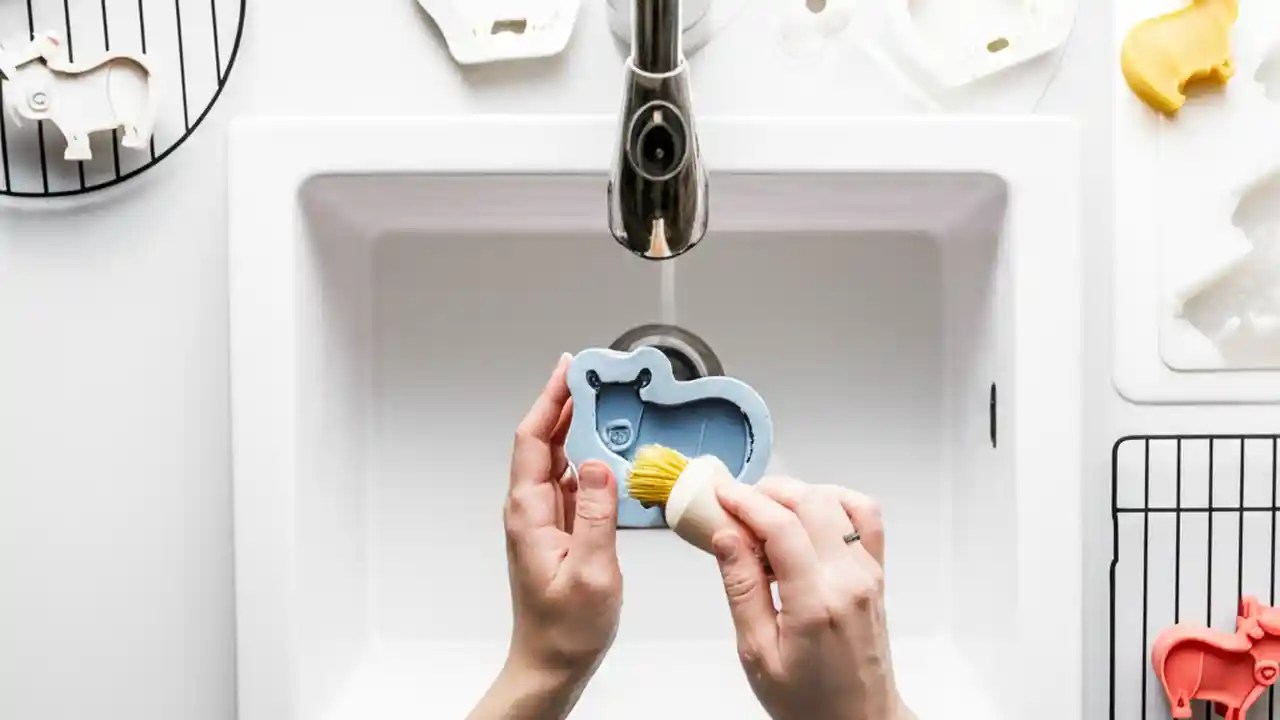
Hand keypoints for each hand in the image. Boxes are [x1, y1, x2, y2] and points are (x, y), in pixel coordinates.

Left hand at [468, 354, 622, 719]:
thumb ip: (596, 514)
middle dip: (567, 403)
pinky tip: (612, 452)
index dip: (550, 399)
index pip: (533, 438)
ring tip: (608, 403)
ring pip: (558, 458)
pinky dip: (590, 458)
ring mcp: (544, 519)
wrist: (551, 665)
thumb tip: (596, 464)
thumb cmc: (566, 630)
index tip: (571, 369)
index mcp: (529, 512)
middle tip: (597, 375)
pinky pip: (572, 481)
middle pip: (543, 440)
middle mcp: (531, 509)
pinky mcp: (559, 530)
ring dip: (580, 428)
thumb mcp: (591, 572)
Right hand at [711, 477, 913, 719]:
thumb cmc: (808, 701)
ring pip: (837, 502)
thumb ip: (742, 589)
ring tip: (767, 512)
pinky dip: (835, 501)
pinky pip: (865, 517)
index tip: (721, 493)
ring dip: (799, 494)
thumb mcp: (757, 654)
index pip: (782, 527)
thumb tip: (726, 537)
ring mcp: (868, 573)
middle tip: (737, 503)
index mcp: (815, 603)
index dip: (747, 501)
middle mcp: (849, 580)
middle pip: (810, 503)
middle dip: (768, 491)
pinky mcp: (876, 573)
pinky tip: (807, 515)